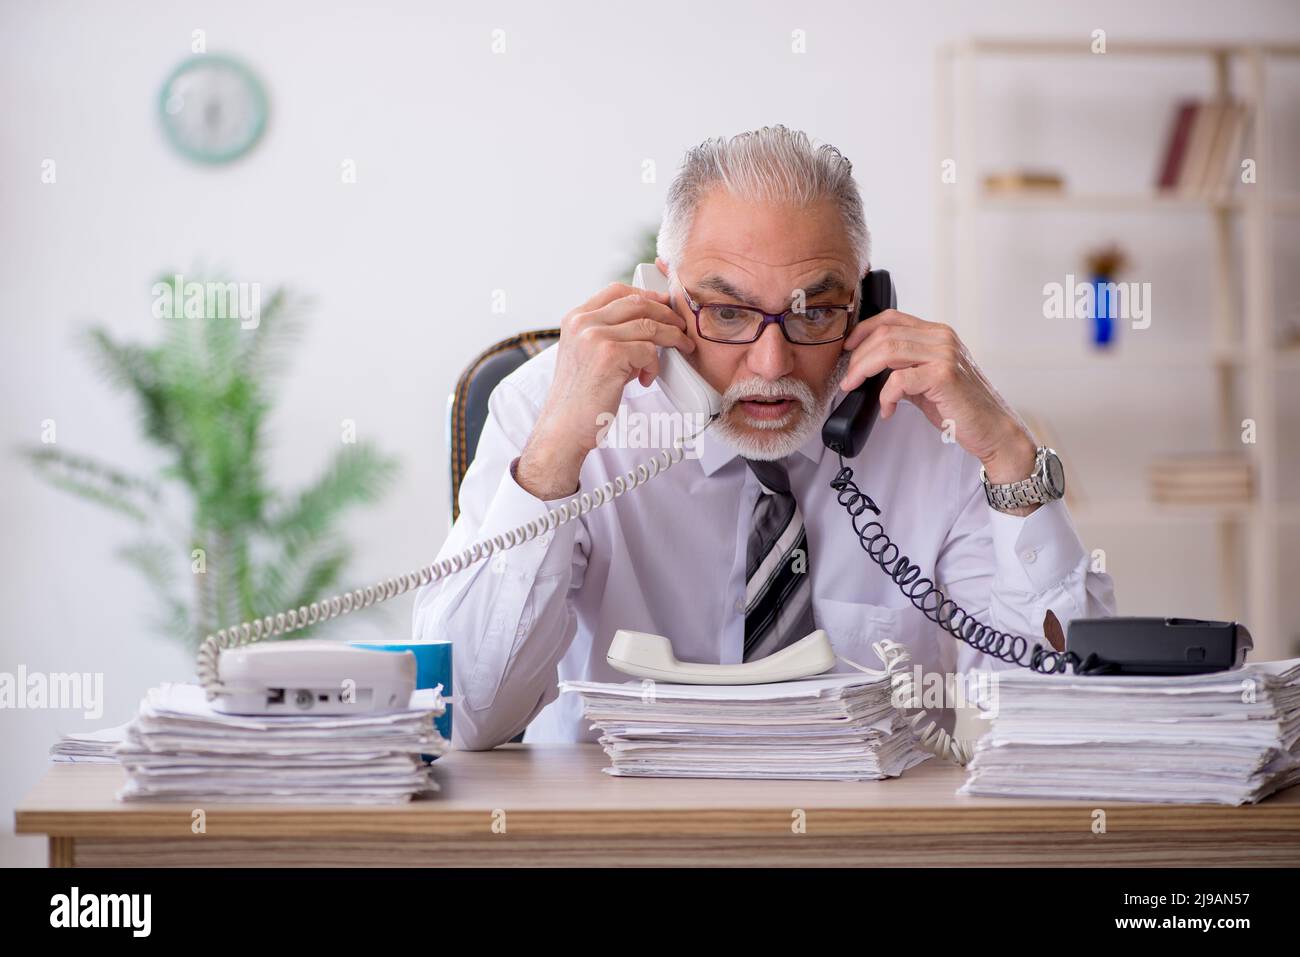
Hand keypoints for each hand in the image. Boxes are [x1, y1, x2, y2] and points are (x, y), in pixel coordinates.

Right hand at [517, 282, 693, 499]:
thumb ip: (609, 334)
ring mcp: (594, 336)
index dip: (646, 294)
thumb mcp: (586, 355)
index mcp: (575, 319)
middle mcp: (582, 322)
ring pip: (649, 325)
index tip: (664, 304)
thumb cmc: (580, 397)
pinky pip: (649, 350)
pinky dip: (654, 366)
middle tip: (681, 328)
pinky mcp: (610, 354)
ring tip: (681, 349)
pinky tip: (647, 379)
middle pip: (637, 302)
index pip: (616, 290)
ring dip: (672, 337)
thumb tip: (649, 324)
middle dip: (666, 314)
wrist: (564, 428)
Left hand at [839, 309, 1036, 487]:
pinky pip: (899, 380)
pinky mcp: (943, 376)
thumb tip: (867, 367)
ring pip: (888, 350)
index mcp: (937, 334)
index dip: (863, 330)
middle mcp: (942, 338)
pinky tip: (887, 409)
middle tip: (847, 377)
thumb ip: (903, 367)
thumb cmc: (960, 407)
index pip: (891, 318)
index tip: (847, 348)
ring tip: (854, 387)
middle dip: (858, 355)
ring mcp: (944, 354)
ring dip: (863, 370)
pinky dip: (885, 396)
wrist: (992, 429)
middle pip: (885, 333)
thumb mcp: (927, 379)